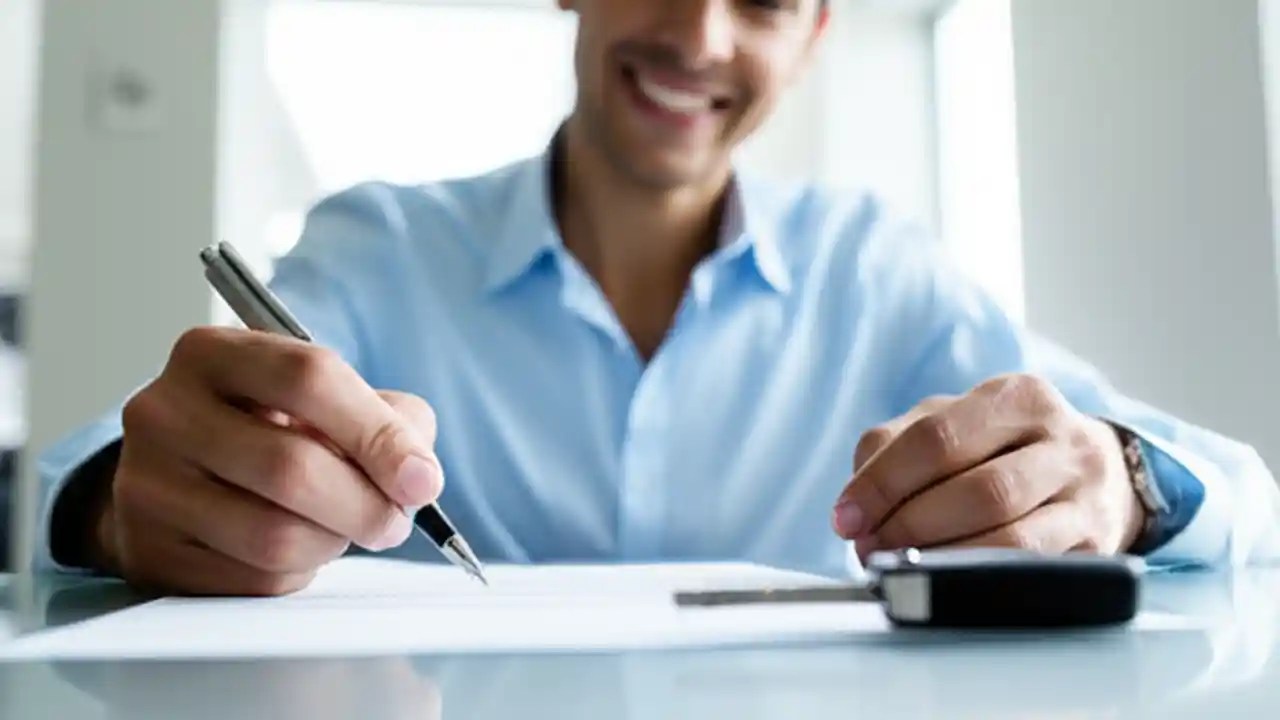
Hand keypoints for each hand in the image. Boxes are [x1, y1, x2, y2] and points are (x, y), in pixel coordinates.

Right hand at [96, 327, 444, 595]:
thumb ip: (388, 419)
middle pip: (292, 466)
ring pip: (274, 534)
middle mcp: (165, 411)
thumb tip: (416, 474)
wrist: (176, 479)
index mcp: (213, 353)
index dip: (377, 434)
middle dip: (366, 505)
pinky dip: (297, 571)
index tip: (420, 479)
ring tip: (341, 529)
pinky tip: (294, 548)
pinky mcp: (150, 551)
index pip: (309, 379)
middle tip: (394, 520)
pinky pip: (252, 579)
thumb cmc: (266, 430)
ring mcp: (148, 484)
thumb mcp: (325, 400)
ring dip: (333, 542)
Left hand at [832, 374, 1144, 561]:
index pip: (937, 438)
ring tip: (903, 566)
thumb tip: (855, 507)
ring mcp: (1084, 494)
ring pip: (1009, 535)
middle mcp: (1060, 439)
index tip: (846, 518)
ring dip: (944, 558)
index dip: (883, 483)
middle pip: (977, 489)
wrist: (1096, 472)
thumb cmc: (1001, 449)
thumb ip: (893, 449)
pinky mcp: (1096, 545)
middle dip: (912, 526)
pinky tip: (949, 582)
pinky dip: (981, 578)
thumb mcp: (950, 425)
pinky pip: (1032, 568)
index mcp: (1014, 397)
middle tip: (871, 549)